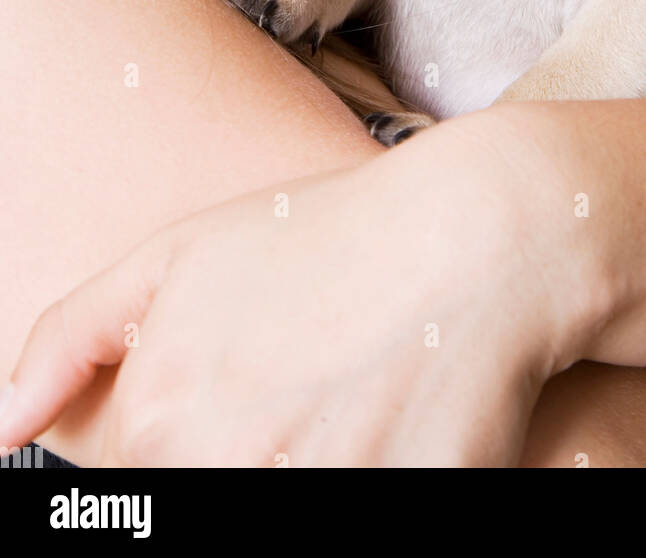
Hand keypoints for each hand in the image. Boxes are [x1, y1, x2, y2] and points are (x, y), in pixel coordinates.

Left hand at [0, 115, 604, 466]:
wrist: (476, 236)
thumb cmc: (322, 237)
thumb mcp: (179, 256)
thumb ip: (68, 340)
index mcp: (159, 418)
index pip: (129, 483)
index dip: (182, 433)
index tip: (240, 392)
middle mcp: (226, 469)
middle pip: (195, 495)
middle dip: (240, 450)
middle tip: (297, 392)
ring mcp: (316, 494)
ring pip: (269, 506)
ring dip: (300, 463)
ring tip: (341, 406)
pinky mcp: (397, 509)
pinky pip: (346, 511)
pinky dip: (358, 469)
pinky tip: (384, 425)